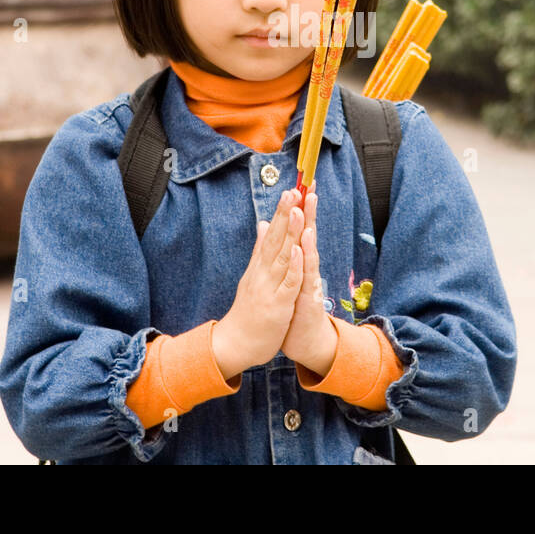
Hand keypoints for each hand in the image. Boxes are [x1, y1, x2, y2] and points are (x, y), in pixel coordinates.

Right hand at [211, 189, 305, 379]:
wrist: (235, 344)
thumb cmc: (248, 312)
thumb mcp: (253, 276)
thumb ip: (260, 250)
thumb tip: (263, 224)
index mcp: (259, 265)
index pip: (271, 233)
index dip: (281, 212)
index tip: (290, 190)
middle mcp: (262, 272)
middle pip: (275, 238)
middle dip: (285, 213)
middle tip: (293, 189)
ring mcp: (269, 287)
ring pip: (282, 255)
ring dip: (289, 232)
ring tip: (297, 209)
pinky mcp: (277, 304)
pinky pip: (287, 283)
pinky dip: (293, 266)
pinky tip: (299, 250)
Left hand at [280, 191, 338, 377]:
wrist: (305, 341)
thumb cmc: (295, 309)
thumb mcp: (286, 278)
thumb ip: (283, 252)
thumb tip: (269, 227)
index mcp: (299, 263)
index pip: (299, 231)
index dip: (299, 208)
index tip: (300, 185)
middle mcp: (307, 269)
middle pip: (308, 235)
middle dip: (308, 211)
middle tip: (309, 186)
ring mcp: (310, 283)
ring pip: (309, 252)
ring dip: (308, 229)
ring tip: (306, 207)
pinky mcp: (308, 299)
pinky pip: (306, 278)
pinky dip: (305, 262)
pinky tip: (304, 247)